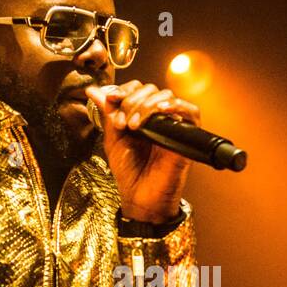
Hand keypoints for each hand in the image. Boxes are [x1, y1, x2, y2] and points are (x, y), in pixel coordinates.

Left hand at [85, 81, 200, 222]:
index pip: (138, 89)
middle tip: (123, 123)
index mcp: (141, 117)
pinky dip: (176, 106)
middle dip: (132, 102)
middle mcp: (158, 118)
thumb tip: (95, 91)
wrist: (140, 198)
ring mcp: (173, 126)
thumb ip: (108, 114)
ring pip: (166, 97)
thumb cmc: (129, 174)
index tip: (111, 98)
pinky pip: (191, 111)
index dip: (124, 90)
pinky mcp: (188, 137)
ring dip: (146, 106)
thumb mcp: (113, 140)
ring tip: (135, 126)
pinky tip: (161, 111)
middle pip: (151, 90)